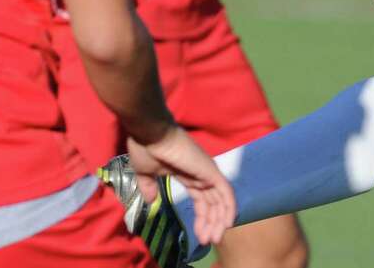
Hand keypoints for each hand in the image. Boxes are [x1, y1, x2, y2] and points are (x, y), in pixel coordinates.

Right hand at [127, 125, 235, 248]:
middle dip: (211, 223)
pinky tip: (227, 223)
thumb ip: (148, 187)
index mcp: (187, 174)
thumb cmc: (147, 148)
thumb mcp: (145, 172)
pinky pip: (225, 191)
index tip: (199, 236)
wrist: (150, 132)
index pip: (201, 200)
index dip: (202, 218)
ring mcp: (207, 171)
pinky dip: (229, 207)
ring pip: (221, 200)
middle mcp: (200, 174)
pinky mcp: (210, 170)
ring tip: (213, 238)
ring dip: (219, 220)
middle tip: (207, 241)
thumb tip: (151, 200)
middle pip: (213, 203)